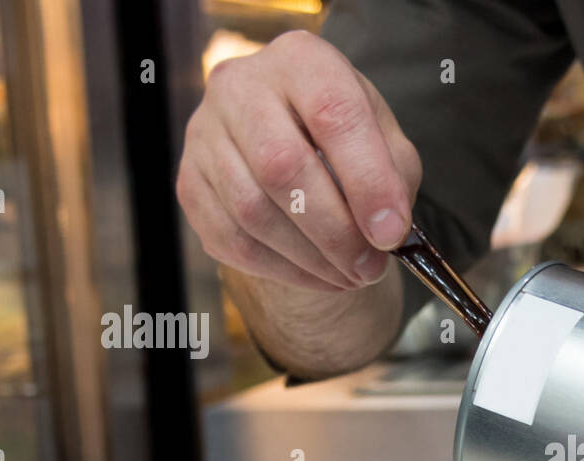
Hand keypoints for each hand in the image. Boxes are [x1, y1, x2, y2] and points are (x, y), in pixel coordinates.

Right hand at [176, 30, 420, 293]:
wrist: (293, 144)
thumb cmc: (347, 142)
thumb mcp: (387, 143)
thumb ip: (393, 178)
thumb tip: (386, 231)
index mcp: (301, 61)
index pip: (333, 115)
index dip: (367, 181)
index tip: (391, 234)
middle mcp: (241, 85)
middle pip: (281, 166)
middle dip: (335, 232)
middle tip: (370, 269)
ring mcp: (204, 133)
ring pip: (251, 210)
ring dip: (309, 258)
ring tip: (351, 276)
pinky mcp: (190, 182)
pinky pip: (230, 239)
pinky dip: (281, 269)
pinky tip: (317, 275)